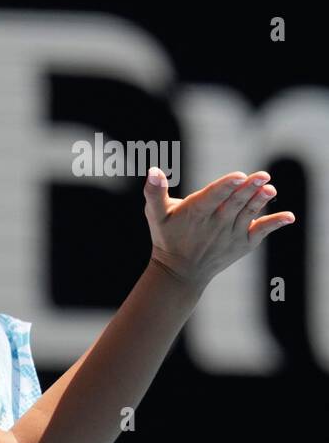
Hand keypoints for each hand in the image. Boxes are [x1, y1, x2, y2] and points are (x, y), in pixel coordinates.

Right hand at [143, 167, 295, 289]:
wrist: (180, 271)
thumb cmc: (167, 237)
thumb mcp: (155, 214)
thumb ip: (154, 192)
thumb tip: (153, 170)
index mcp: (195, 213)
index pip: (213, 197)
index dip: (225, 186)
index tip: (238, 176)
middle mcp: (215, 224)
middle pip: (235, 203)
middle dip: (249, 189)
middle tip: (263, 175)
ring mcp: (231, 235)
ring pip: (248, 214)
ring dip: (261, 201)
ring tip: (270, 188)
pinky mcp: (243, 243)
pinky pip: (261, 231)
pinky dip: (274, 224)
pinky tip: (289, 217)